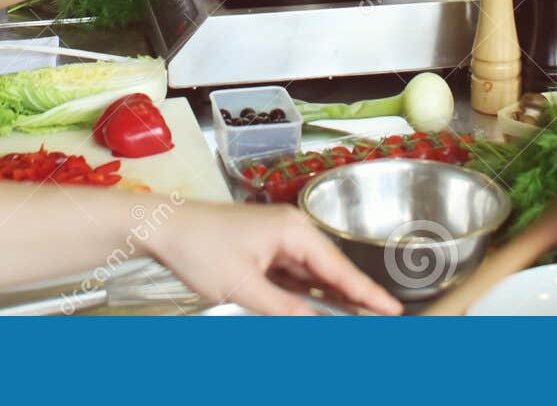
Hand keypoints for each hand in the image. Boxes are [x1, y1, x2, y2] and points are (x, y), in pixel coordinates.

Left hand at [147, 201, 401, 315]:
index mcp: (294, 230)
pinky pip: (293, 278)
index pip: (339, 269)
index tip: (394, 311)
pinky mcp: (264, 252)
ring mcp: (277, 241)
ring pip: (312, 277)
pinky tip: (318, 313)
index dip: (367, 294)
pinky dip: (305, 297)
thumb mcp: (243, 286)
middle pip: (330, 272)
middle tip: (379, 323)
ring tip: (356, 322)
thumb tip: (316, 327)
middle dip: (352, 300)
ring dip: (329, 301)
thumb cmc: (199, 247)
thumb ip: (284, 311)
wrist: (162, 228)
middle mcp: (292, 231)